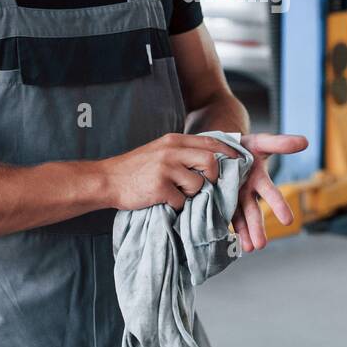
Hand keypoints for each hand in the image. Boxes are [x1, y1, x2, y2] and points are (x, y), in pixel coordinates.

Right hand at [100, 133, 245, 211]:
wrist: (107, 179)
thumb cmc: (135, 168)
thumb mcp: (159, 151)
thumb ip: (182, 152)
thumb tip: (211, 159)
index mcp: (173, 140)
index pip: (210, 141)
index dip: (229, 153)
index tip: (239, 162)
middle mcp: (171, 151)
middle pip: (210, 160)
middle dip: (213, 176)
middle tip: (205, 185)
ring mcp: (165, 169)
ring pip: (198, 183)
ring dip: (192, 194)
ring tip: (177, 193)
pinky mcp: (159, 188)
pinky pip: (181, 201)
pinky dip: (176, 205)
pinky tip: (164, 201)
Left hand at [230, 133, 308, 251]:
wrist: (222, 146)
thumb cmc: (245, 145)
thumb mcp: (261, 142)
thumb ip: (280, 143)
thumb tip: (306, 142)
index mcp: (259, 180)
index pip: (271, 194)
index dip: (279, 206)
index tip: (288, 221)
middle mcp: (247, 192)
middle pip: (253, 212)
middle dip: (257, 228)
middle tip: (260, 245)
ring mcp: (233, 197)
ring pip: (239, 218)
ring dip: (243, 233)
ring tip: (248, 249)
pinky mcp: (218, 199)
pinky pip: (220, 213)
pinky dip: (221, 225)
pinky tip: (222, 240)